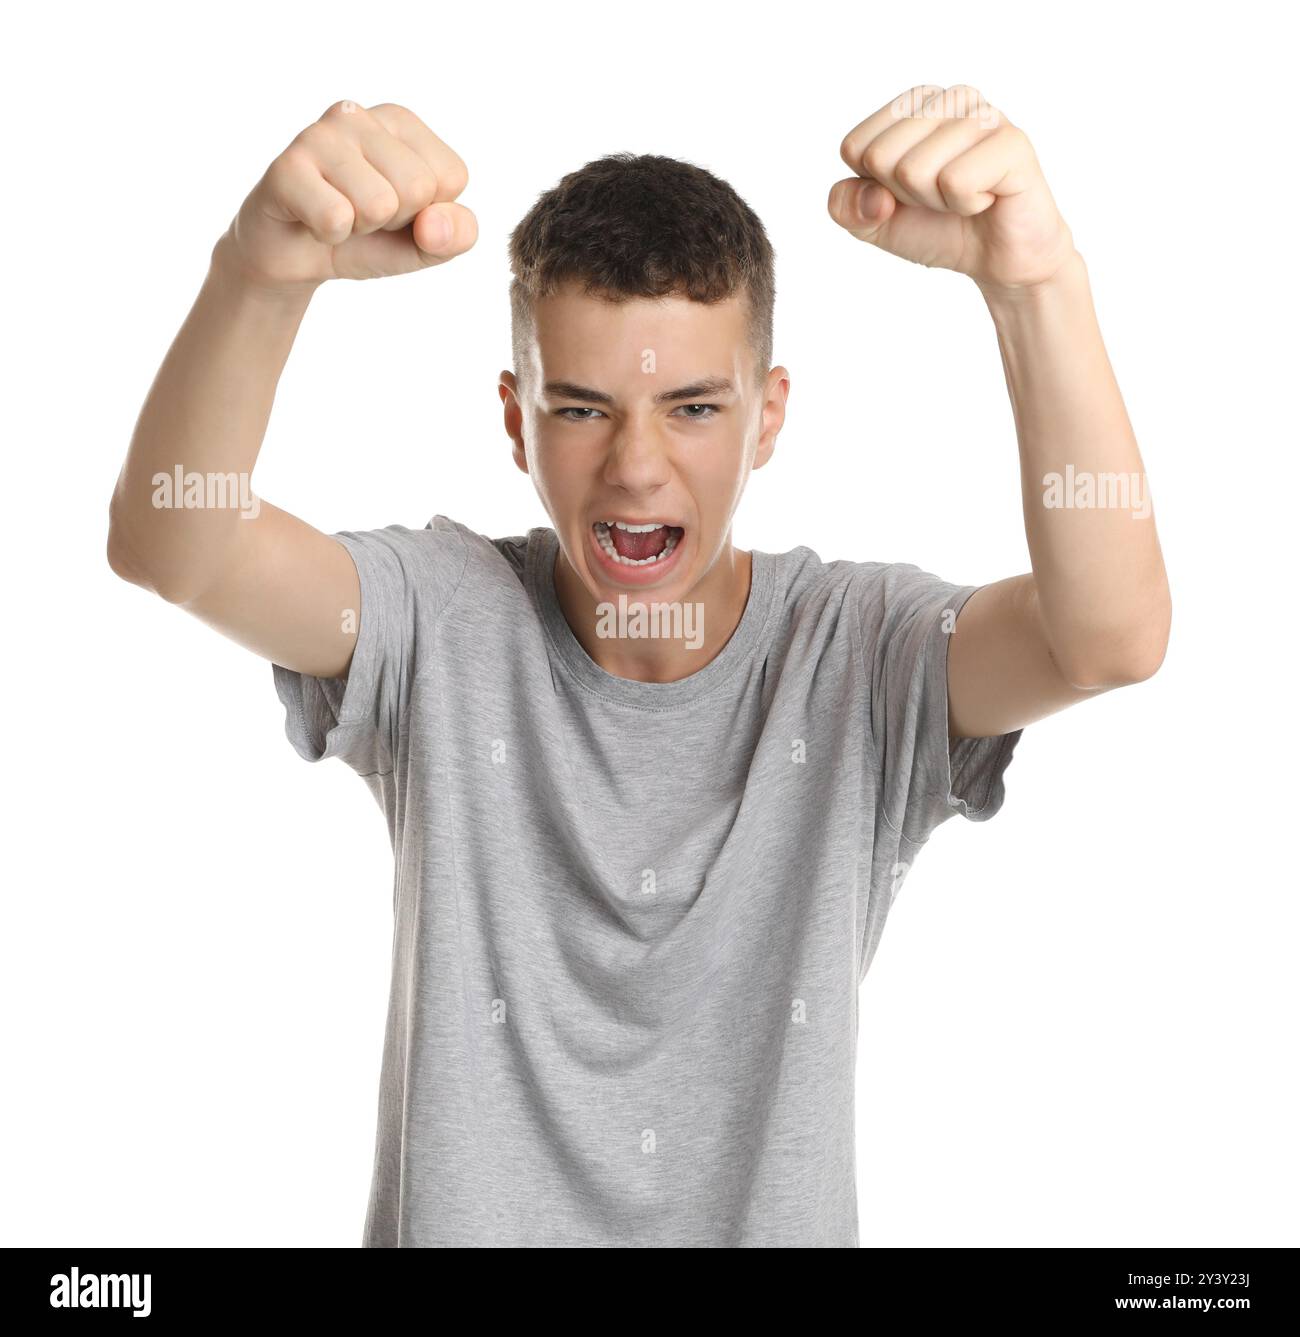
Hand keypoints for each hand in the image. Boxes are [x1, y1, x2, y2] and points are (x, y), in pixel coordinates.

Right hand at [215, 100, 476, 292]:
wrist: (295, 258)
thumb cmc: (366, 238)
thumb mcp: (426, 243)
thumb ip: (457, 234)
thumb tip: (433, 223)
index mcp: (400, 121)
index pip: (452, 177)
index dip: (427, 212)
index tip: (394, 209)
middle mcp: (359, 115)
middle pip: (417, 188)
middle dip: (394, 220)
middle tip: (361, 214)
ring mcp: (319, 135)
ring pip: (378, 205)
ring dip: (360, 228)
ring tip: (337, 213)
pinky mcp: (287, 166)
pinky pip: (336, 219)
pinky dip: (329, 236)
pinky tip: (311, 219)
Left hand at [828, 85, 1075, 293]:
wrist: (996, 258)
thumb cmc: (937, 228)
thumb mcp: (874, 223)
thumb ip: (845, 207)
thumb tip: (872, 196)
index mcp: (912, 104)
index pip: (855, 147)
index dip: (876, 187)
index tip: (911, 192)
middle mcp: (949, 98)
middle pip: (881, 158)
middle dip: (906, 196)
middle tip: (942, 197)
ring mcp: (982, 114)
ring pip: (915, 170)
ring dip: (938, 202)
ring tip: (967, 197)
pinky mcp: (1012, 140)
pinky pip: (955, 182)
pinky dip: (966, 206)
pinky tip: (988, 198)